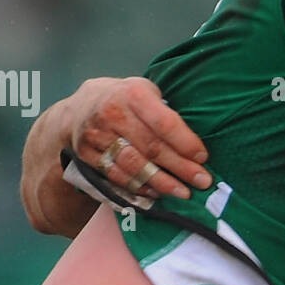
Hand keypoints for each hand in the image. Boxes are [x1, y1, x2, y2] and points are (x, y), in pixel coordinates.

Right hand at [66, 77, 210, 198]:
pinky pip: (116, 175)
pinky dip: (138, 187)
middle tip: (202, 182)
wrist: (81, 106)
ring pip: (134, 165)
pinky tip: (156, 192)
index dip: (185, 143)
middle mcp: (113, 113)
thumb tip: (193, 145)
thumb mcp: (146, 91)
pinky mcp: (87, 153)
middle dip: (180, 167)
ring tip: (183, 193)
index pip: (163, 123)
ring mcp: (97, 135)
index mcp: (133, 94)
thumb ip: (166, 113)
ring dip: (162, 182)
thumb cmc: (125, 99)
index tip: (203, 158)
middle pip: (151, 147)